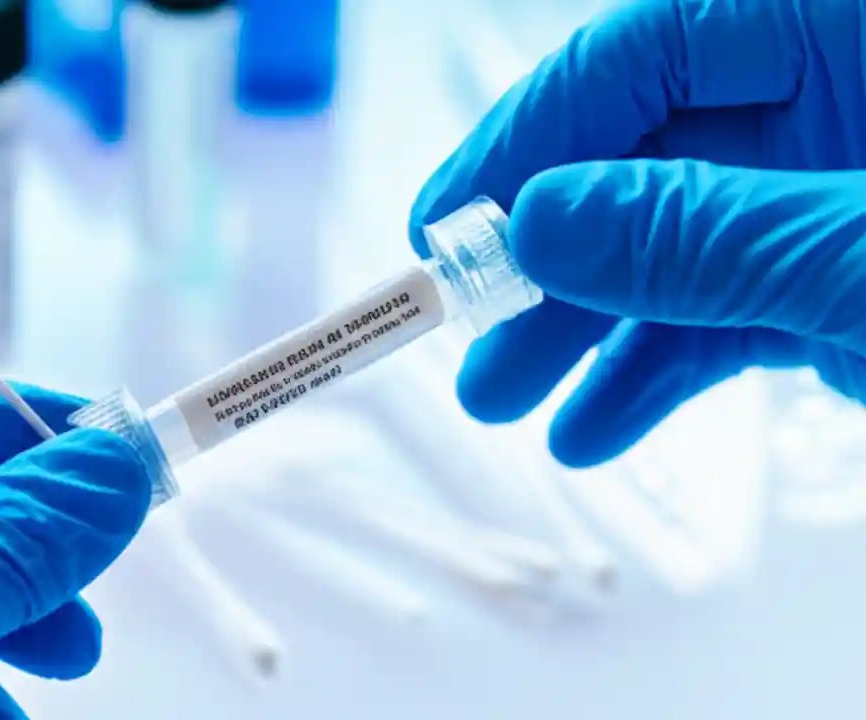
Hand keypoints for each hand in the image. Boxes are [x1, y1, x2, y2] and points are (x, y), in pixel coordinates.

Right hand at [410, 0, 865, 465]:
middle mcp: (823, 109)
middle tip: (460, 333)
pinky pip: (725, 321)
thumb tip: (535, 224)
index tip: (441, 226)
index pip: (638, 58)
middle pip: (636, 164)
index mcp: (842, 37)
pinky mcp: (835, 291)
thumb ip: (704, 232)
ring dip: (576, 333)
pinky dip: (654, 376)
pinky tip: (589, 428)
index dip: (525, 139)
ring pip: (669, 256)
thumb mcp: (863, 256)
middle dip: (540, 261)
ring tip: (499, 401)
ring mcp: (823, 204)